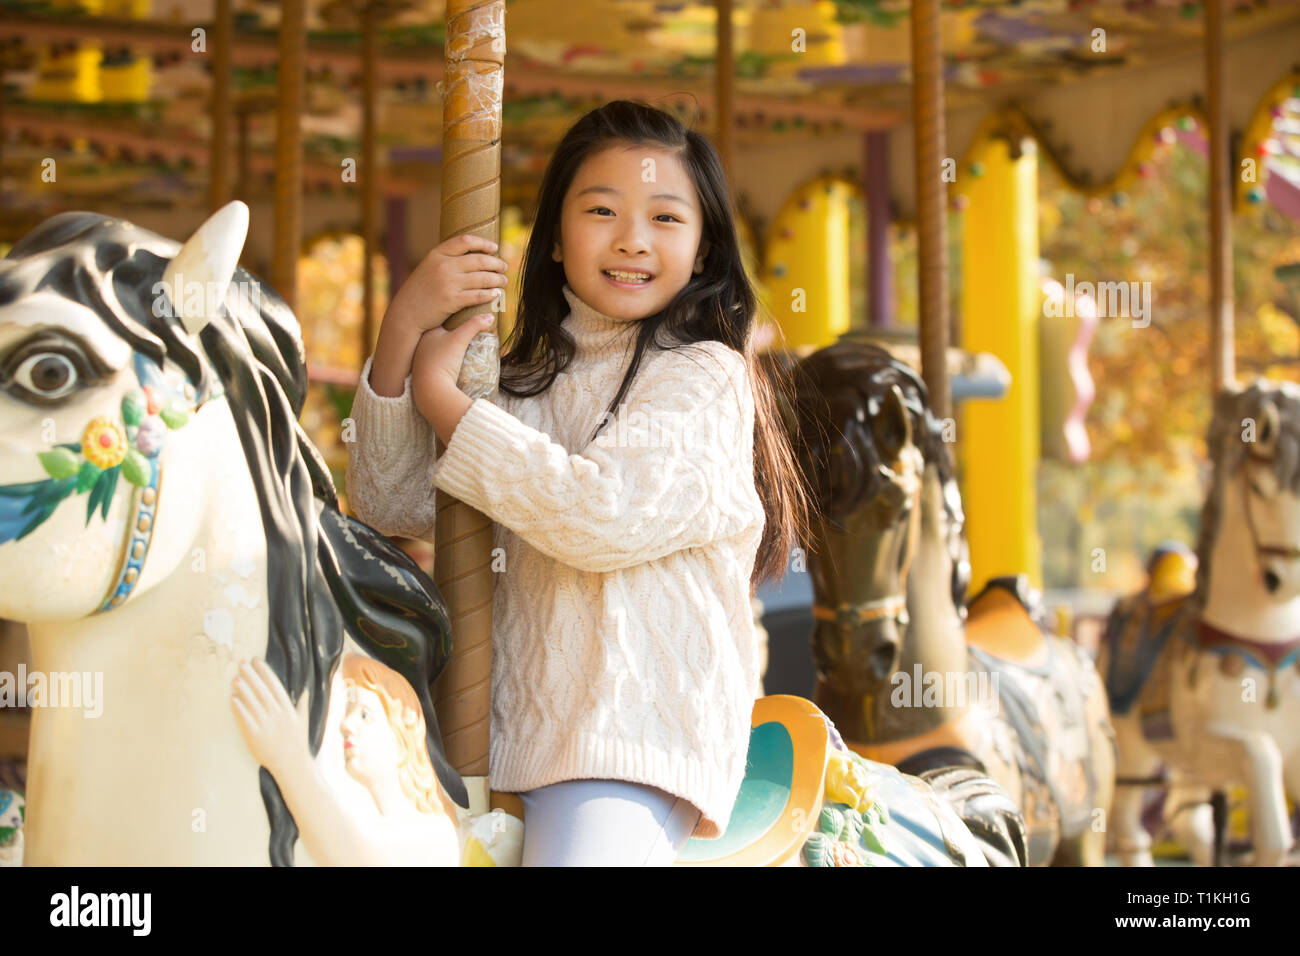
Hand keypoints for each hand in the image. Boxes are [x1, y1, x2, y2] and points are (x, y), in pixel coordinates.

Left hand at [231, 657, 310, 776]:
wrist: (291, 764)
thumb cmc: (297, 742)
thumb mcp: (303, 721)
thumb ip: (302, 704)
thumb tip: (305, 689)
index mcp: (288, 709)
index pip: (275, 685)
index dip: (265, 672)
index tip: (257, 661)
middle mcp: (277, 715)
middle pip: (262, 691)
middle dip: (251, 675)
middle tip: (242, 663)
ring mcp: (265, 725)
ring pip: (252, 703)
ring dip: (243, 689)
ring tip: (235, 678)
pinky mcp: (254, 736)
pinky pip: (245, 719)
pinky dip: (239, 708)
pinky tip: (233, 698)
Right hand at [387, 234, 507, 333]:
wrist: (406, 312)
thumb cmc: (420, 291)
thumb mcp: (428, 268)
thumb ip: (446, 260)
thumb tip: (472, 254)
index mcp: (437, 254)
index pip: (465, 241)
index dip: (483, 243)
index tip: (494, 248)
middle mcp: (443, 266)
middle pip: (478, 260)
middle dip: (495, 263)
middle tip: (504, 267)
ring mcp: (448, 283)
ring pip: (482, 278)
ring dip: (497, 279)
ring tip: (503, 280)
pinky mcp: (452, 300)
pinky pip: (477, 295)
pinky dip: (490, 294)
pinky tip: (496, 294)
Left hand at [411, 314, 492, 425]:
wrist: (431, 389)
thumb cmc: (443, 360)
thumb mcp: (460, 339)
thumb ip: (474, 325)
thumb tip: (490, 316)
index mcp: (425, 333)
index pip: (438, 321)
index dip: (449, 318)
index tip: (460, 317)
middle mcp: (419, 345)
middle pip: (436, 337)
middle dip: (446, 336)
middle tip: (460, 336)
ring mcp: (418, 361)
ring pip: (433, 351)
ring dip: (443, 351)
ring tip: (456, 352)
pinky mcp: (421, 375)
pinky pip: (432, 365)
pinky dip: (440, 364)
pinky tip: (448, 366)